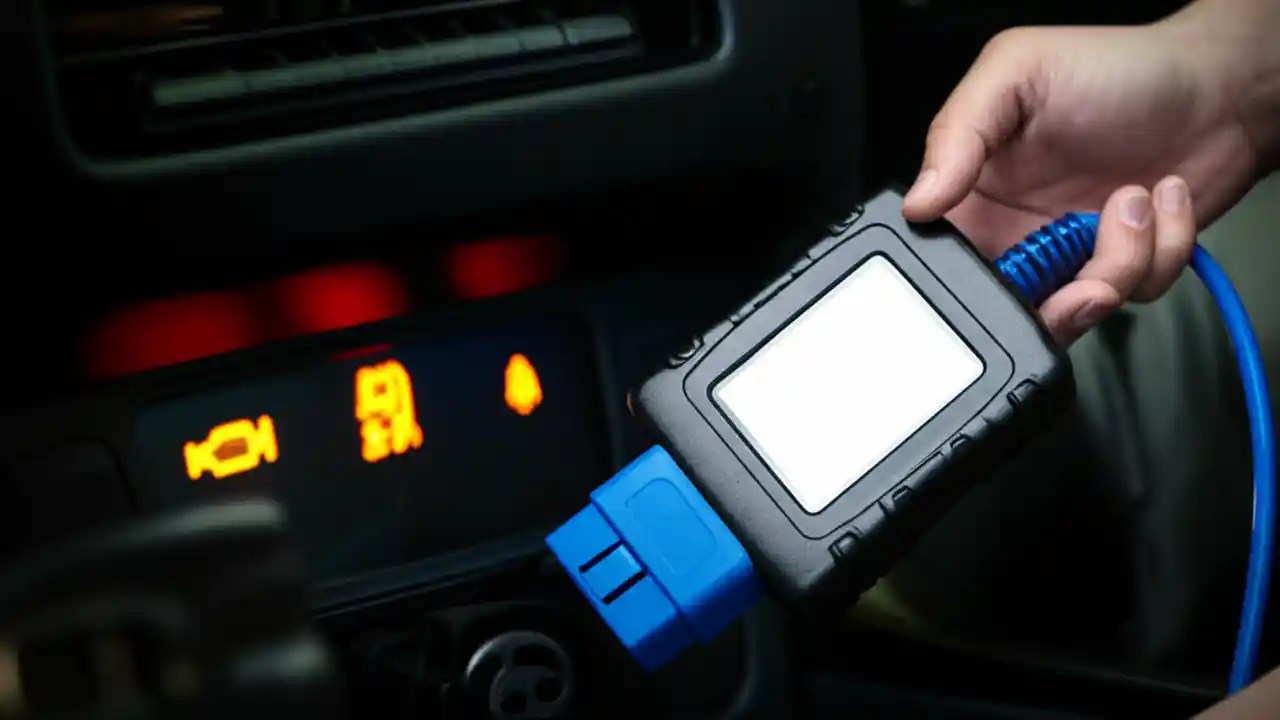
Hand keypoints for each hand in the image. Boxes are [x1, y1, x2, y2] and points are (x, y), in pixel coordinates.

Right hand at [901, 19, 1264, 344]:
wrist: (1219, 86)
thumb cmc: (1118, 67)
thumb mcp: (1015, 73)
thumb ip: (957, 132)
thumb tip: (918, 202)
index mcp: (975, 190)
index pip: (942, 254)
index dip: (962, 278)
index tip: (998, 265)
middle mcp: (1017, 229)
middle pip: (1006, 305)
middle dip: (1051, 301)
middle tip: (1083, 277)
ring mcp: (1072, 252)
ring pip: (1076, 309)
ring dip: (1120, 261)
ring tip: (1134, 198)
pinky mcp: (1126, 264)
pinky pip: (1135, 294)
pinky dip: (1162, 250)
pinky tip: (1162, 200)